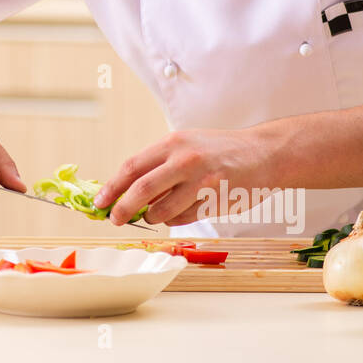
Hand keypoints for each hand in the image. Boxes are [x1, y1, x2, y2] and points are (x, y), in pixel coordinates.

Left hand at [93, 128, 270, 226]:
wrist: (263, 154)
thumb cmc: (218, 150)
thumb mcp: (186, 144)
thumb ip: (158, 163)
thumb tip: (122, 189)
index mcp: (173, 143)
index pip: (132, 167)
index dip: (112, 187)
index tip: (100, 202)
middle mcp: (186, 160)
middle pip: (142, 191)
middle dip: (123, 209)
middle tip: (115, 219)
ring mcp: (202, 182)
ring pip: (162, 211)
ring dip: (153, 217)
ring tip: (155, 213)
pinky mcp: (215, 201)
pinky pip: (183, 218)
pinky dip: (175, 219)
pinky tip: (180, 210)